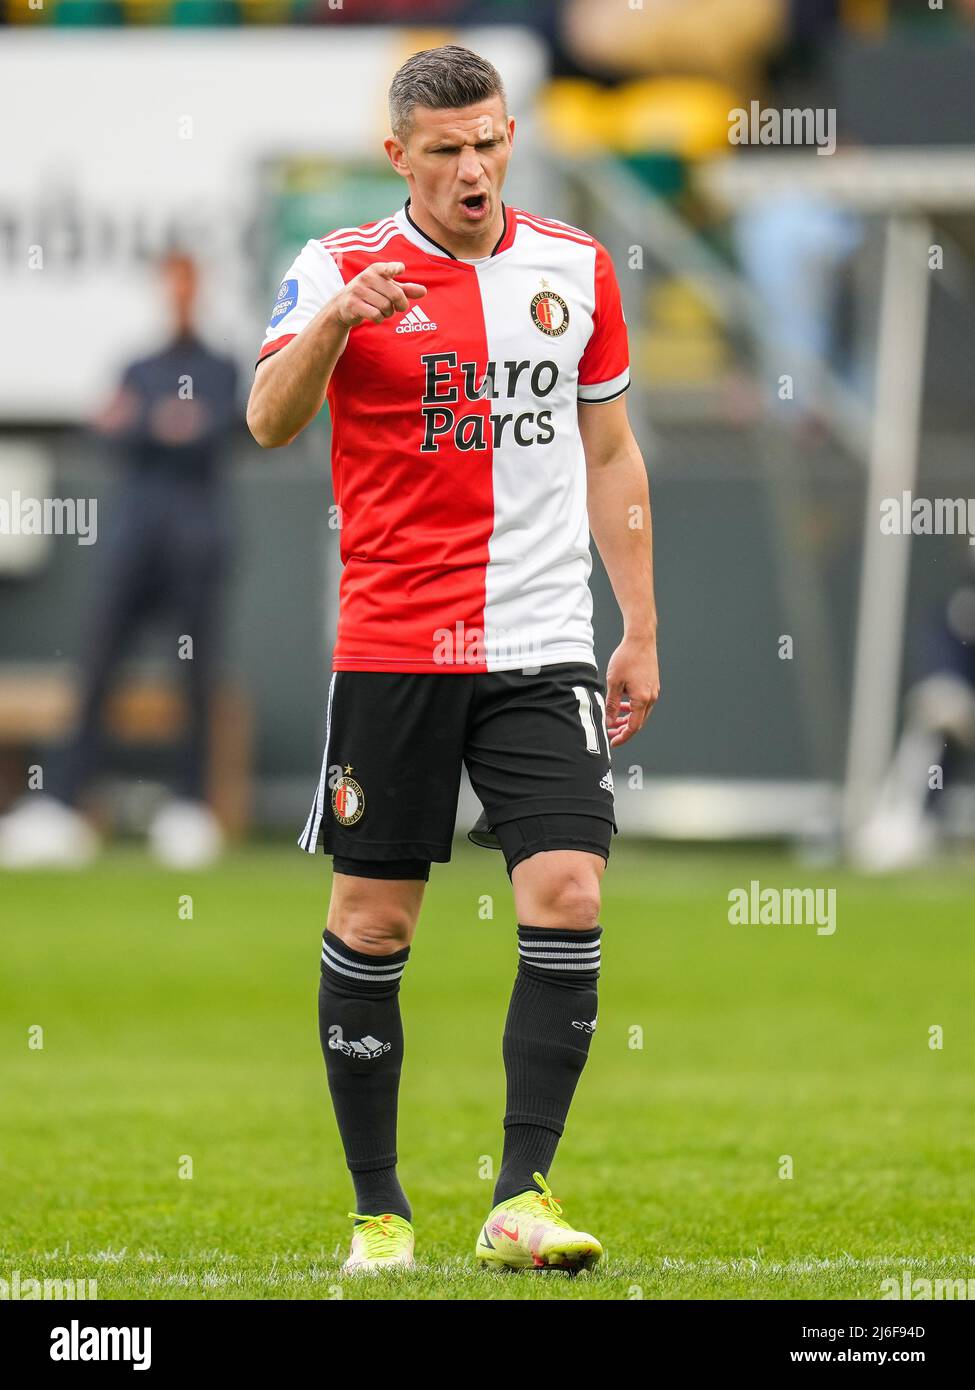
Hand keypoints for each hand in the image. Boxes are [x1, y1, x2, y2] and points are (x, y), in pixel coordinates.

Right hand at [331, 261, 426, 327]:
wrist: (343, 305)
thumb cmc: (371, 294)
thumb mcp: (387, 289)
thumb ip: (406, 290)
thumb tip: (424, 291)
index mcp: (376, 270)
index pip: (387, 268)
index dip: (394, 269)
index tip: (400, 269)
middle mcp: (366, 277)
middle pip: (395, 295)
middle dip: (401, 305)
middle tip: (399, 308)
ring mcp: (358, 290)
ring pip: (386, 307)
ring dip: (388, 313)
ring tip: (383, 311)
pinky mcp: (353, 304)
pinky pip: (375, 315)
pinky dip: (379, 319)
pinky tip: (375, 316)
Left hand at [604, 633, 659, 747]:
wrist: (641, 640)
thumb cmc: (626, 658)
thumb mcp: (613, 683)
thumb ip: (612, 704)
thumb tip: (609, 722)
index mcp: (642, 699)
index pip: (633, 726)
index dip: (623, 737)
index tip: (613, 742)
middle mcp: (651, 697)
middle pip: (638, 722)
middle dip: (624, 730)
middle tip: (610, 734)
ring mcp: (653, 691)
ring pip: (641, 712)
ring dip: (628, 719)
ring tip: (614, 721)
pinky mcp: (652, 685)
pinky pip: (643, 703)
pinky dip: (633, 708)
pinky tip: (622, 705)